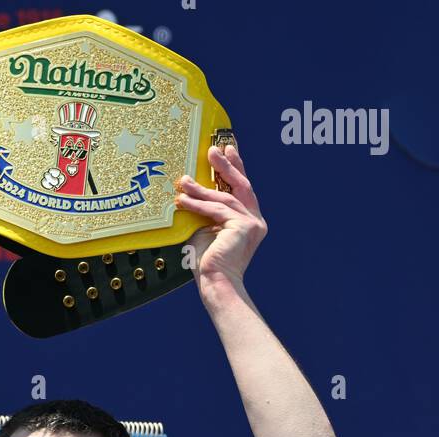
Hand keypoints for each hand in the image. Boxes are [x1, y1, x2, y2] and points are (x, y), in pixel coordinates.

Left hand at [176, 144, 266, 290]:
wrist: (216, 284)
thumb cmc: (209, 264)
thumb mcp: (206, 230)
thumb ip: (205, 212)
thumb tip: (188, 193)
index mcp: (250, 222)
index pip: (242, 191)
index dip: (236, 169)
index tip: (228, 150)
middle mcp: (255, 221)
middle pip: (241, 186)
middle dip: (226, 166)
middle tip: (213, 150)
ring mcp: (252, 223)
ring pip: (224, 198)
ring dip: (201, 187)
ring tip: (183, 180)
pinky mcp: (244, 226)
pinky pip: (217, 209)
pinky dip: (198, 203)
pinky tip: (183, 199)